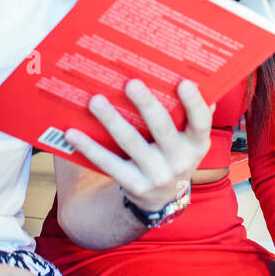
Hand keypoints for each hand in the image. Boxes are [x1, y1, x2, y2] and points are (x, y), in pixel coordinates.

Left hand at [63, 78, 213, 213]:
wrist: (163, 199)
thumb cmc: (173, 153)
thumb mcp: (189, 139)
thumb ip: (192, 114)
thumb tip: (193, 76)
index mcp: (197, 144)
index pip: (201, 122)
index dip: (194, 103)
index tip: (184, 82)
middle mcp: (181, 161)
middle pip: (162, 128)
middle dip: (146, 105)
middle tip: (130, 82)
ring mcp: (157, 175)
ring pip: (131, 143)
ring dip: (112, 120)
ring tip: (96, 100)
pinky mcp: (135, 185)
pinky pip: (109, 164)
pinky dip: (90, 148)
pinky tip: (73, 133)